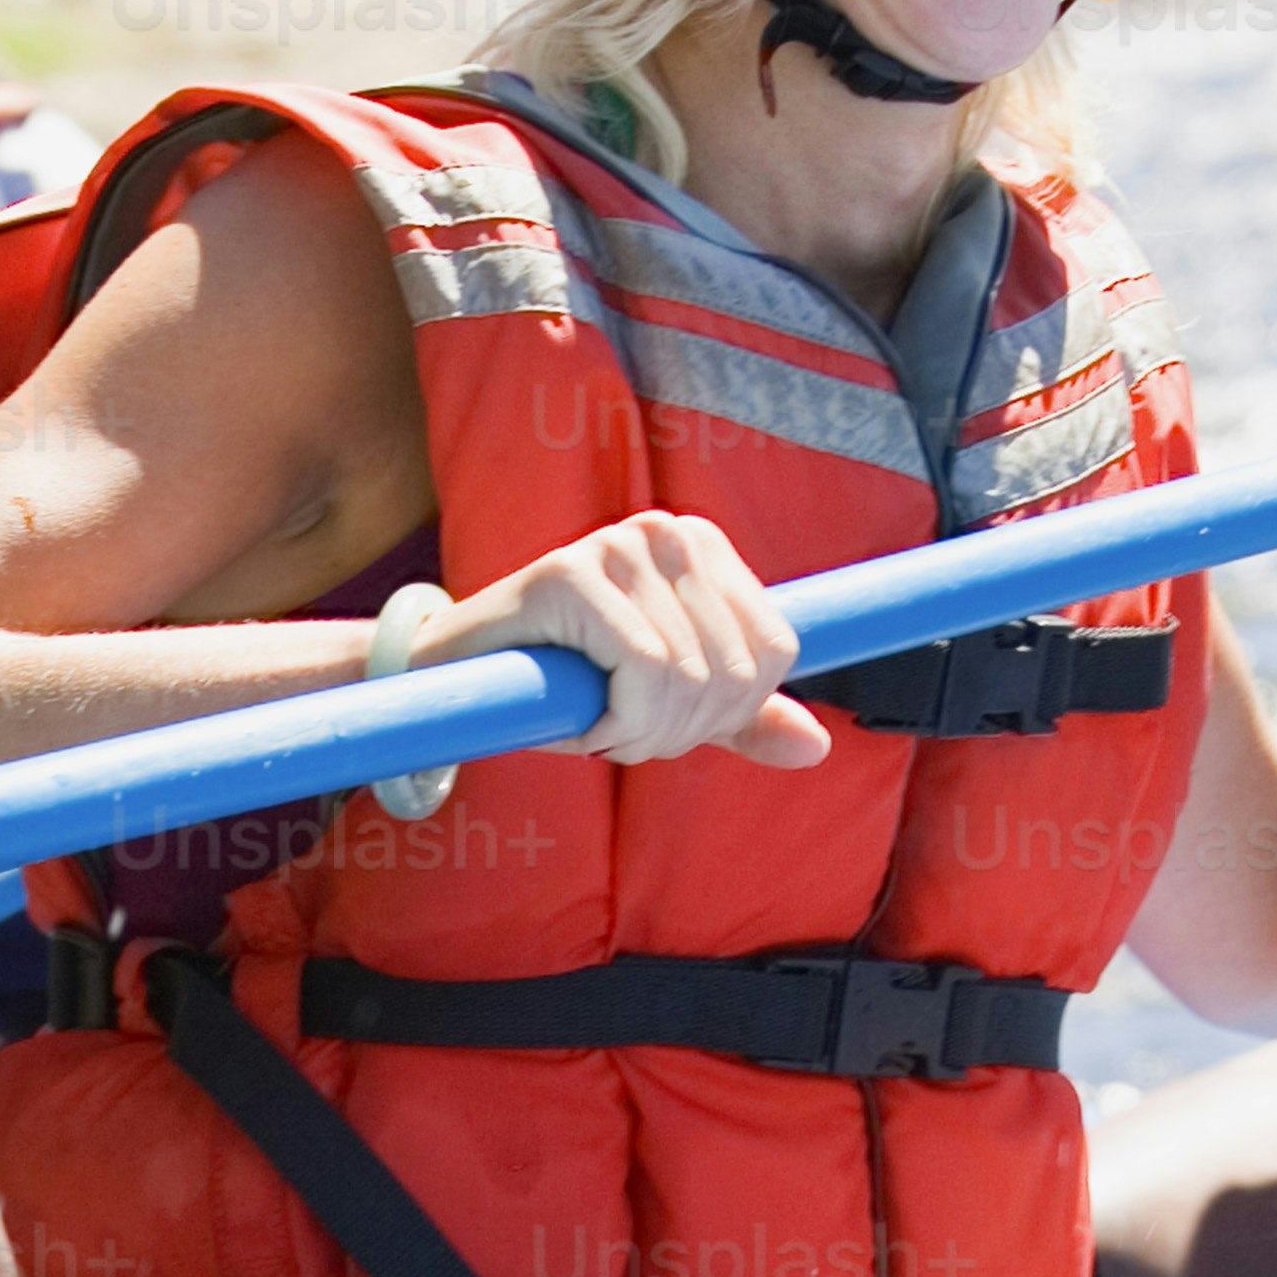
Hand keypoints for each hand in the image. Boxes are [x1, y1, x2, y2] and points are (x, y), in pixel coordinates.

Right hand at [415, 507, 831, 772]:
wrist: (460, 675)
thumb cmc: (565, 681)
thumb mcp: (668, 703)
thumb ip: (740, 719)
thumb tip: (817, 745)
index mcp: (704, 547)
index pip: (775, 652)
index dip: (728, 712)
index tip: (666, 721)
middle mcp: (668, 531)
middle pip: (736, 672)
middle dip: (681, 731)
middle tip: (622, 731)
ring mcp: (618, 544)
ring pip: (688, 678)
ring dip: (643, 734)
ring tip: (597, 724)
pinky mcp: (571, 572)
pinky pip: (642, 672)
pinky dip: (617, 723)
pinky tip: (581, 723)